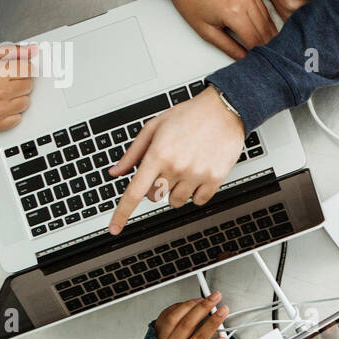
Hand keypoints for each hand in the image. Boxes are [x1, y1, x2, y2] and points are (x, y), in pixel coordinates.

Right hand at [0, 45, 35, 133]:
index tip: (14, 69)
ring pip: (25, 102)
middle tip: (2, 81)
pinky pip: (17, 119)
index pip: (28, 68)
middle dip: (18, 81)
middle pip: (29, 85)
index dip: (21, 67)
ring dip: (16, 97)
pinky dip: (10, 113)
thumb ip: (7, 51)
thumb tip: (31, 50)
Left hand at [106, 87, 243, 233]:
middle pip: (156, 197)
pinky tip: (199, 174)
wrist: (223, 110)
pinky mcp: (214, 178)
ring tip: (186, 168)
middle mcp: (176, 166)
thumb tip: (116, 172)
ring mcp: (196, 174)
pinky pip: (198, 201)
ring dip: (177, 190)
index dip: (122, 213)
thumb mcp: (154, 127)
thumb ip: (133, 153)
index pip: (135, 192)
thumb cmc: (189, 115)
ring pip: (177, 201)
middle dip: (157, 186)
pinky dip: (196, 193)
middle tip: (167, 169)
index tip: (115, 228)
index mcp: (158, 154)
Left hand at [154, 293, 229, 338]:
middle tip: (215, 297)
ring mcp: (161, 337)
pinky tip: (188, 304)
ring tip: (203, 299)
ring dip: (191, 304)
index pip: (201, 336)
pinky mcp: (155, 330)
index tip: (223, 311)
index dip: (214, 322)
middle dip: (204, 307)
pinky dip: (178, 306)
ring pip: (175, 315)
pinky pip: (166, 313)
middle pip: (188, 322)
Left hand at [163, 0, 278, 58]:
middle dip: (265, 45)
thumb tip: (244, 57)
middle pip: (265, 30)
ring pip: (267, 18)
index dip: (258, 53)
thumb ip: (228, 47)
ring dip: (266, 33)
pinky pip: (262, 6)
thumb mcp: (206, 30)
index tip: (258, 60)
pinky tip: (259, 28)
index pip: (255, 39)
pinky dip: (263, 19)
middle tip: (263, 55)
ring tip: (263, 44)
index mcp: (234, 11)